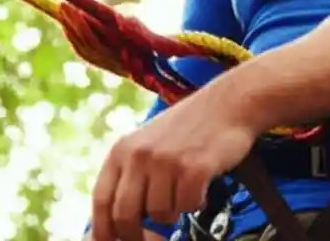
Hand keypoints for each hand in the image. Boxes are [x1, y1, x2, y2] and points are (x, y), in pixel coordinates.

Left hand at [89, 90, 259, 240]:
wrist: (228, 103)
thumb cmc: (189, 129)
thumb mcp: (146, 144)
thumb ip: (129, 176)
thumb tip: (117, 223)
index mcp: (122, 150)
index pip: (101, 202)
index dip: (105, 231)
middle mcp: (139, 155)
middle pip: (125, 216)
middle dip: (138, 234)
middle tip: (154, 237)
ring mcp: (166, 160)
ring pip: (159, 215)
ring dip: (174, 212)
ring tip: (184, 191)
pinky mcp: (193, 167)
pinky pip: (188, 206)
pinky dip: (196, 203)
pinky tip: (201, 186)